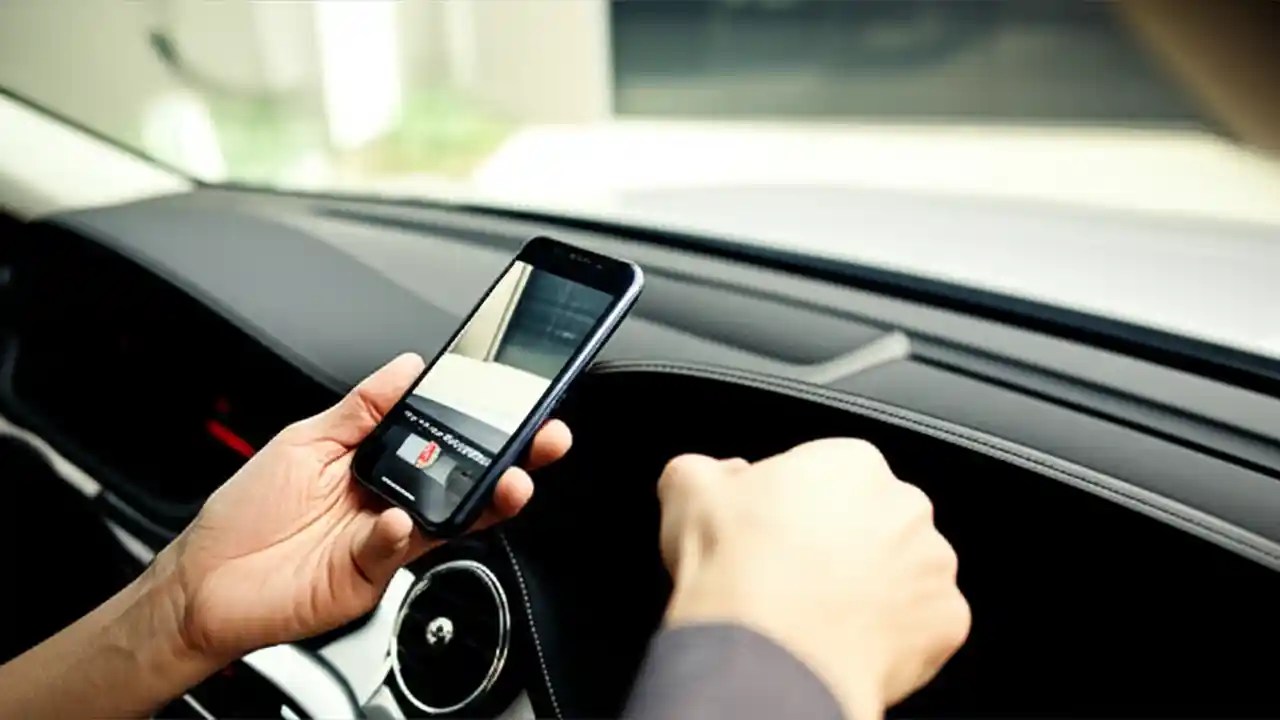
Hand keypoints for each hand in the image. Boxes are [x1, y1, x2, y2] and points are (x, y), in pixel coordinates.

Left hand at [153, 353, 571, 662]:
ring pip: (452, 516)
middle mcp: (394, 500)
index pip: (446, 437)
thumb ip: (360, 408)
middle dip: (514, 458)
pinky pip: (397, 548)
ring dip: (486, 498)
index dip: (485, 422)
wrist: (203, 582)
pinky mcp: (371, 574)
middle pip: (468, 479)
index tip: (518, 399)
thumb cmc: (246, 515)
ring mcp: (387, 539)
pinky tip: (399, 518)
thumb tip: (408, 367)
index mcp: (381, 462)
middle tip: (545, 439)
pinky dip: (400, 532)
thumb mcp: (303, 440)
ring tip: (506, 480)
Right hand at [657, 439, 969, 719]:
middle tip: (798, 580)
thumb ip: (704, 470)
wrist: (768, 651)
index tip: (774, 537)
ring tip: (823, 618)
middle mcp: (905, 505)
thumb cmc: (734, 567)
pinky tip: (850, 645)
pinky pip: (922, 627)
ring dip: (875, 591)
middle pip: (876, 523)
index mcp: (851, 463)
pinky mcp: (947, 621)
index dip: (797, 510)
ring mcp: (933, 565)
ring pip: (905, 575)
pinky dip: (894, 637)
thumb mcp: (688, 492)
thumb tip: (715, 475)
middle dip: (845, 547)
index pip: (831, 478)